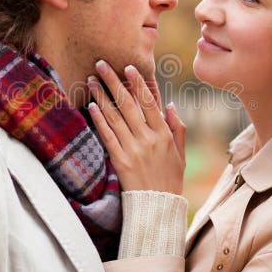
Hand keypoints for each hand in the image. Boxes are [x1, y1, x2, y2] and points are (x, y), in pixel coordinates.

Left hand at [86, 60, 185, 194]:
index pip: (150, 102)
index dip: (138, 83)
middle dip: (113, 81)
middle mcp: (148, 139)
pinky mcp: (120, 160)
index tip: (128, 67)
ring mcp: (133, 149)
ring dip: (101, 95)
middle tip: (101, 64)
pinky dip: (99, 119)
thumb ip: (177, 127)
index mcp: (164, 134)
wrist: (157, 207)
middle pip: (128, 104)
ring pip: (115, 116)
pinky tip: (91, 105)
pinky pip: (107, 135)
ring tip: (90, 80)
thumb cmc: (170, 179)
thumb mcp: (180, 153)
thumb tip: (169, 103)